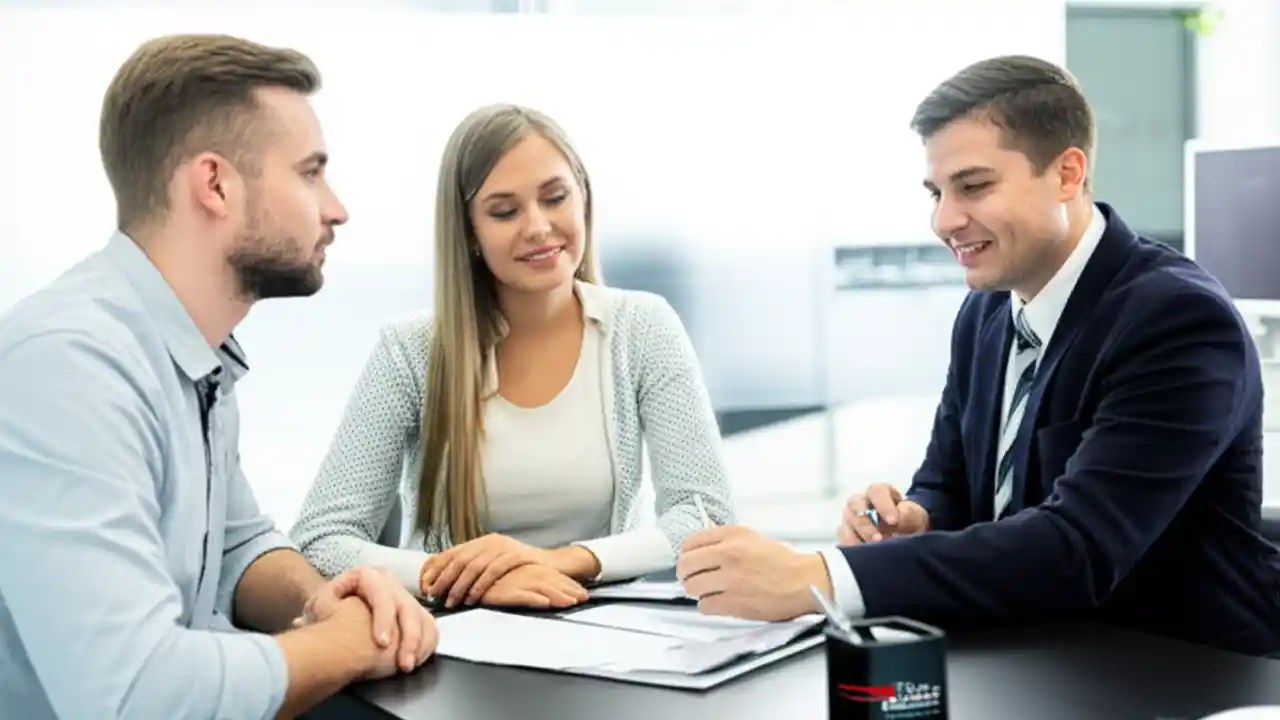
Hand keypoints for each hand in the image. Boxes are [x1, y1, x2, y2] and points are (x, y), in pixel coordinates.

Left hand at [300, 566, 437, 673]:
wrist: (340, 610)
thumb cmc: (330, 607)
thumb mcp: (321, 604)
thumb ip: (316, 611)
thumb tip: (302, 621)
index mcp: (367, 575)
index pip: (382, 593)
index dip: (385, 618)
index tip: (382, 644)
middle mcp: (390, 583)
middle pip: (407, 607)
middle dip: (408, 638)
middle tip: (403, 664)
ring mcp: (404, 597)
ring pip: (421, 617)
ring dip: (419, 644)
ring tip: (409, 665)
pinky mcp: (414, 613)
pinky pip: (430, 627)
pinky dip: (427, 644)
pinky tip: (418, 660)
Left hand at [420, 534, 550, 608]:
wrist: (554, 565)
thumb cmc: (522, 570)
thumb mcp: (494, 566)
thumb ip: (474, 570)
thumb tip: (445, 584)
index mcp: (481, 542)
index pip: (451, 553)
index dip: (436, 570)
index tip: (425, 587)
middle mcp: (490, 541)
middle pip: (459, 559)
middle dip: (443, 579)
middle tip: (434, 596)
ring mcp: (504, 547)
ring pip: (474, 565)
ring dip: (459, 585)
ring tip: (451, 601)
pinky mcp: (517, 555)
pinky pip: (493, 570)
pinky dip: (480, 584)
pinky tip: (473, 597)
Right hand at [479, 564, 589, 608]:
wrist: (467, 576)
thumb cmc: (489, 580)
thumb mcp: (513, 579)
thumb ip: (528, 583)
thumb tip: (545, 593)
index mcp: (528, 570)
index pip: (554, 577)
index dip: (570, 585)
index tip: (583, 593)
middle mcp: (524, 575)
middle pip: (552, 582)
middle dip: (570, 590)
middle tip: (584, 598)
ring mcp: (515, 582)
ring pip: (542, 588)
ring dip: (558, 596)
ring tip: (571, 602)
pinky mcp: (504, 592)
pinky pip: (522, 595)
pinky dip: (534, 599)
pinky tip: (545, 603)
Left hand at [676, 525, 830, 620]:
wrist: (803, 581)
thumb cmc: (781, 561)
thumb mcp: (751, 538)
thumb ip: (725, 540)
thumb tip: (700, 549)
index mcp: (731, 535)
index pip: (690, 542)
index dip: (686, 554)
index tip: (690, 561)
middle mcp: (727, 554)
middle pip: (686, 565)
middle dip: (685, 573)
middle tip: (691, 578)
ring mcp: (729, 579)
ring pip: (692, 587)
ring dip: (696, 591)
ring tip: (707, 591)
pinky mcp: (733, 602)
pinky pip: (704, 606)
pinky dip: (708, 605)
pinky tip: (718, 602)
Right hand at [837, 483, 929, 544]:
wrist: (904, 534)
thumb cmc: (908, 520)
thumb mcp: (915, 516)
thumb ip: (909, 514)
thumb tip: (897, 519)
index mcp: (878, 492)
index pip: (876, 492)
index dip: (883, 505)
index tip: (894, 521)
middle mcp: (859, 502)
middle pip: (855, 507)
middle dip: (867, 526)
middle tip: (880, 540)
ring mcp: (850, 518)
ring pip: (846, 525)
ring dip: (858, 539)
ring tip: (872, 552)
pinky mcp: (845, 535)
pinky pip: (844, 541)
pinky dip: (853, 549)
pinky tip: (864, 558)